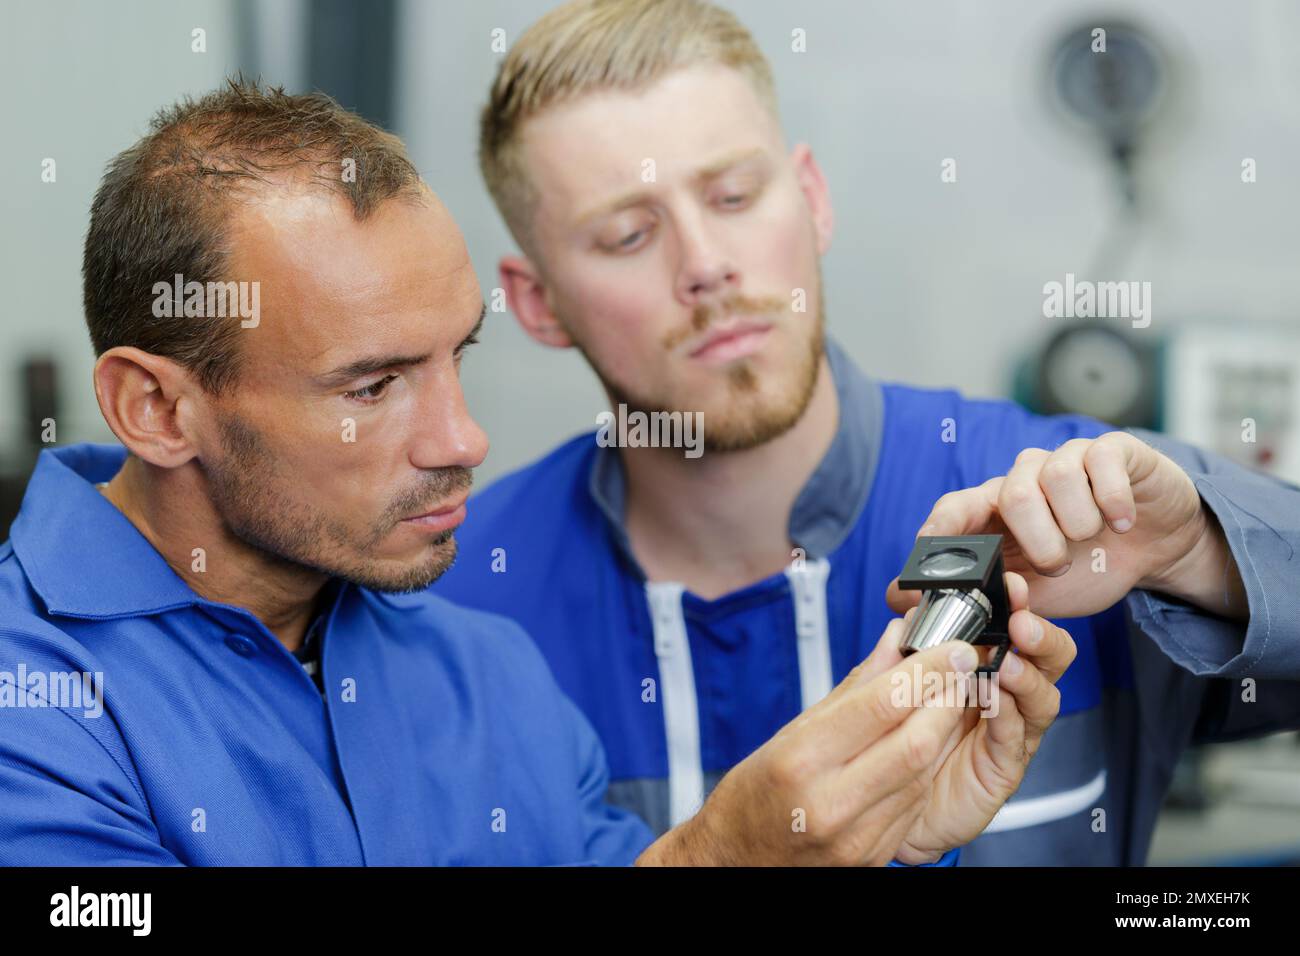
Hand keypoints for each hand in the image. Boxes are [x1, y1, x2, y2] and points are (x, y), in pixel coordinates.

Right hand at [636, 636, 979, 865]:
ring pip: (923, 773)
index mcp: (801, 759)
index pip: (881, 705)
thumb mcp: (791, 732)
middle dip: (948, 697)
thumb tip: (894, 643)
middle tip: (962, 669)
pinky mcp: (873, 856)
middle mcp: (830, 802)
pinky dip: (928, 768)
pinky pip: (915, 803)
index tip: (952, 648)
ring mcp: (855, 836)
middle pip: (916, 742)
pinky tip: (929, 744)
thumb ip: (853, 689)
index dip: (927, 671)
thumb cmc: (755, 793)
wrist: (736, 859)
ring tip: (950, 699)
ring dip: (946, 730)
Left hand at [886, 431, 1240, 618]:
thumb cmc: (1085, 565)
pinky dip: (1112, 501)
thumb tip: (898, 602)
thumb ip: (978, 598)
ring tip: (1091, 541)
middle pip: (1012, 493)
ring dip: (1076, 523)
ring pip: (1055, 477)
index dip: (943, 528)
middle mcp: (1024, 478)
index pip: (954, 508)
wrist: (1155, 549)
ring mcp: (1066, 459)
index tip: (944, 557)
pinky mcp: (1111, 451)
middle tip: (1058, 564)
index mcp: (995, 513)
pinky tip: (1121, 522)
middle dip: (1039, 541)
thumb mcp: (1030, 593)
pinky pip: (1100, 463)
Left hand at [892, 572, 1075, 862]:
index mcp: (978, 667)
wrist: (885, 802)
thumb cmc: (896, 740)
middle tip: (1021, 623)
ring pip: (1042, 696)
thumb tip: (902, 619)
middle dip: (1040, 635)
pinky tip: (996, 702)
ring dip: (1027, 675)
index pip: (1010, 628)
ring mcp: (1009, 729)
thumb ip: (896, 657)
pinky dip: (1009, 716)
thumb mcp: (888, 691)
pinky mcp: (1004, 765)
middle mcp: (1002, 694)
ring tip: (1007, 663)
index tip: (1009, 585)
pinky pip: (1016, 737)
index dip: (1014, 605)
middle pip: (1045, 658)